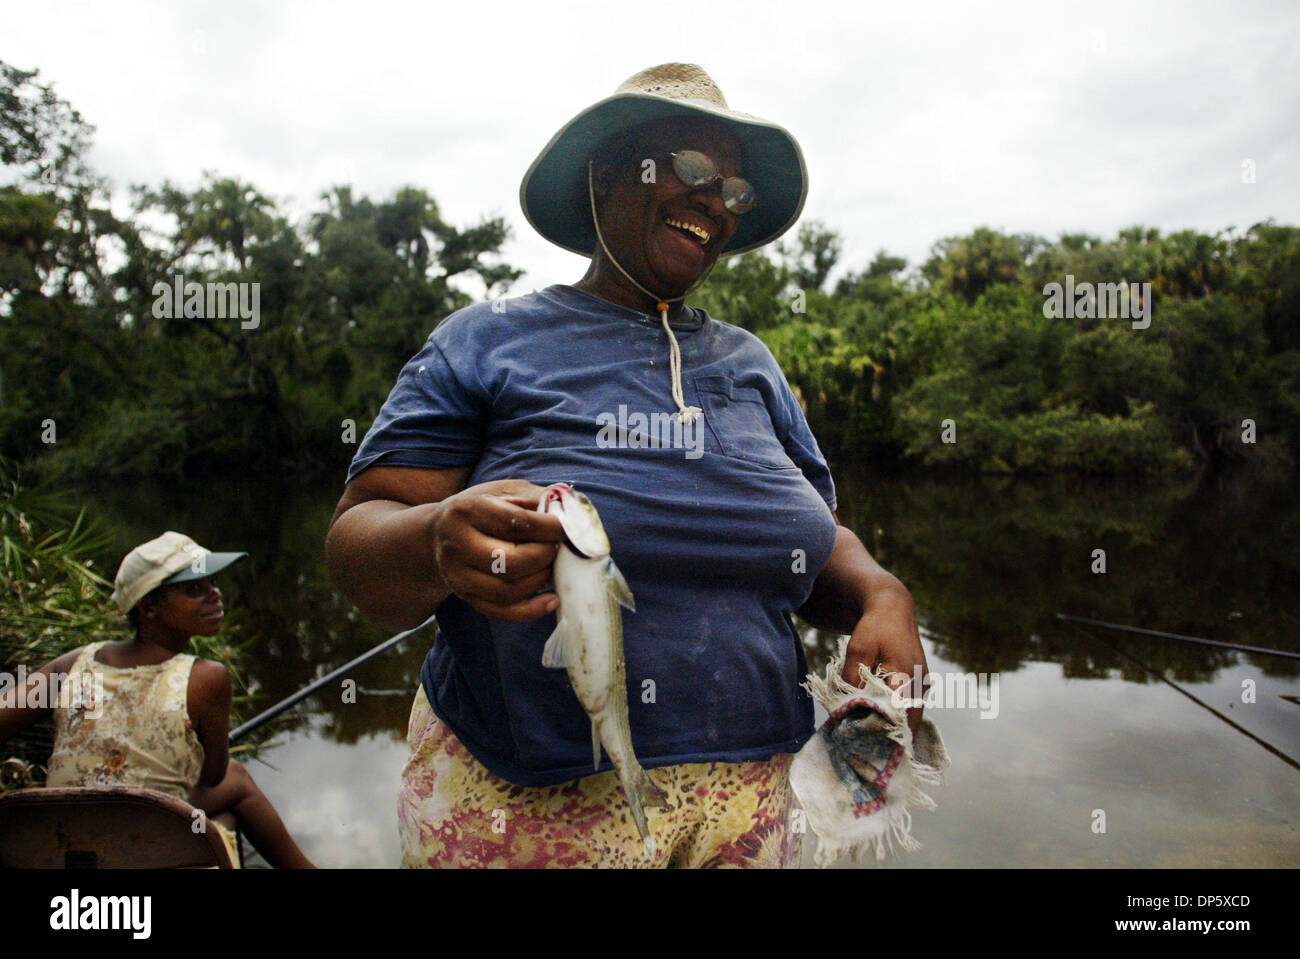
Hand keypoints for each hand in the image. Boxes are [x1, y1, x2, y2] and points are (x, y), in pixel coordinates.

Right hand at [429, 480, 566, 621]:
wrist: (439, 532)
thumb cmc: (481, 508)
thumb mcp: (505, 492)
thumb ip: (537, 498)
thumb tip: (575, 511)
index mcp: (468, 511)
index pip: (515, 524)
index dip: (550, 529)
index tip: (570, 529)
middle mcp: (458, 544)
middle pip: (509, 561)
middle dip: (544, 557)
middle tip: (558, 548)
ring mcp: (458, 575)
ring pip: (506, 591)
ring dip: (540, 581)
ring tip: (552, 568)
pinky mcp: (465, 596)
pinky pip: (500, 611)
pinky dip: (530, 611)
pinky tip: (551, 599)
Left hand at [840, 579, 926, 735]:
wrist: (894, 610)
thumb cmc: (875, 628)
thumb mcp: (858, 649)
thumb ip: (853, 678)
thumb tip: (845, 708)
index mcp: (906, 676)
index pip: (899, 716)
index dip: (884, 734)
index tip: (869, 749)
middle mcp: (919, 685)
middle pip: (909, 724)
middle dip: (891, 740)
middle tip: (871, 757)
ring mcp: (922, 686)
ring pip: (911, 719)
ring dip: (896, 731)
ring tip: (875, 748)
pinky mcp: (919, 685)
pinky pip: (910, 709)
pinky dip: (898, 720)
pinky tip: (881, 729)